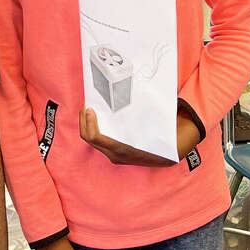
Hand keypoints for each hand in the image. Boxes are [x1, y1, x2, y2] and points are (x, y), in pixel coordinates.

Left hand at [79, 106, 200, 165]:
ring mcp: (112, 155)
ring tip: (90, 108)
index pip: (95, 138)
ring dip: (87, 124)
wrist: (165, 157)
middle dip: (84, 120)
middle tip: (86, 104)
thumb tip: (138, 92)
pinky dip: (94, 128)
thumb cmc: (160, 139)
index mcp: (121, 149)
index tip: (90, 108)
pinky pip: (97, 140)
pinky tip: (99, 117)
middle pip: (88, 138)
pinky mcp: (112, 152)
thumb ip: (144, 114)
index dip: (89, 123)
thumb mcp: (154, 127)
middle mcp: (114, 154)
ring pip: (91, 139)